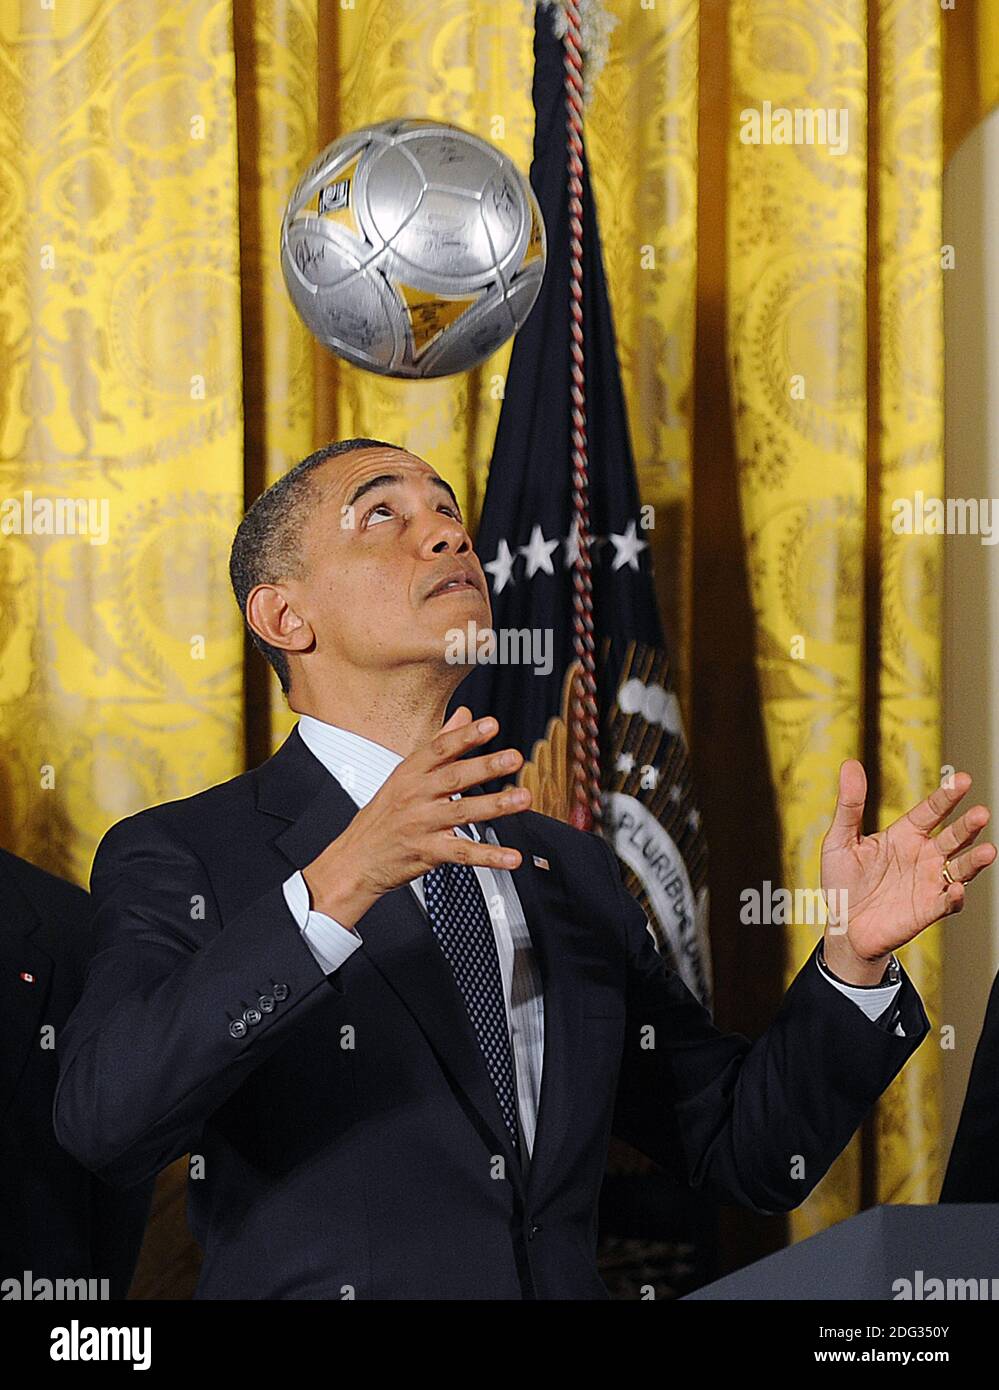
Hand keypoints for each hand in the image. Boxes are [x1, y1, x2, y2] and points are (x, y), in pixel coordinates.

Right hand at [302, 706, 531, 927]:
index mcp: (410, 774)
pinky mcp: (428, 852)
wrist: (355, 860)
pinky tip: (511, 856)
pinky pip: (463, 853)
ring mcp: (422, 825)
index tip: (489, 725)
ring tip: (521, 799)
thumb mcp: (403, 776)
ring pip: (462, 813)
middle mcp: (416, 796)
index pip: (439, 749)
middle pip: (454, 777)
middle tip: (513, 758)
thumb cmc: (382, 816)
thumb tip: (463, 715)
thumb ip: (438, 744)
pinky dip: (489, 856)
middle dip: (486, 766)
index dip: (465, 736)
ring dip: (495, 806)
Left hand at [820, 760, 996, 984]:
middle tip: (981, 813)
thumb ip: (850, 805)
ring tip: (989, 851)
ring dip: (975, 860)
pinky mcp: (928, 910)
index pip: (931, 811)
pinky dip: (953, 896)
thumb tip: (850, 764)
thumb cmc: (842, 882)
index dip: (947, 797)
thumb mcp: (840, 840)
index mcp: (905, 835)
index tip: (963, 780)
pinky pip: (947, 902)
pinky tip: (954, 889)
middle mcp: (924, 856)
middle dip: (968, 826)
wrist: (843, 926)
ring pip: (961, 868)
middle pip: (954, 837)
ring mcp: (929, 882)